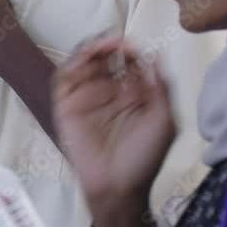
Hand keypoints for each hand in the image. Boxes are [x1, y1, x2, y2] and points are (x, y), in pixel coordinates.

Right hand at [53, 35, 174, 226]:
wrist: (117, 185)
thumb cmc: (143, 158)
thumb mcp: (164, 121)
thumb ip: (161, 88)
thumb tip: (154, 57)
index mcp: (131, 93)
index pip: (127, 62)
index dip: (129, 50)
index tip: (132, 46)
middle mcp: (107, 92)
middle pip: (102, 58)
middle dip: (106, 45)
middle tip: (112, 40)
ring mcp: (85, 98)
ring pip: (80, 64)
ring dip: (87, 51)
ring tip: (98, 46)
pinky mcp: (66, 107)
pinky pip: (63, 81)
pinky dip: (70, 67)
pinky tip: (82, 62)